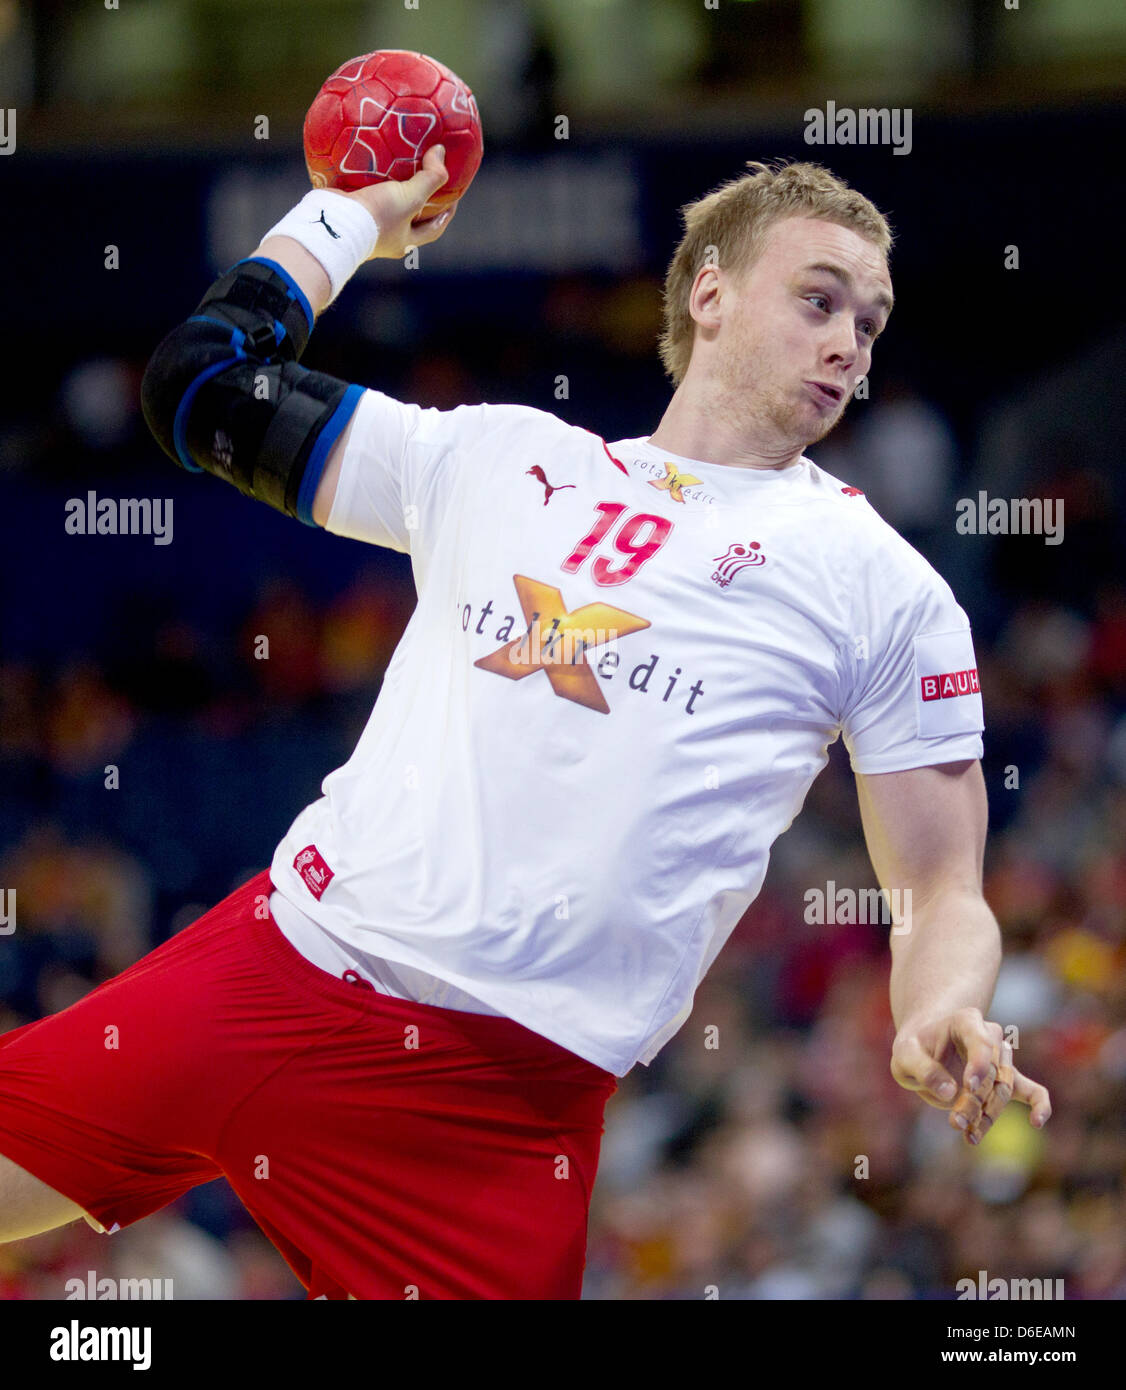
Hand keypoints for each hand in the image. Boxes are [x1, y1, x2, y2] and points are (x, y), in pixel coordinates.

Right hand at [331, 144, 457, 259]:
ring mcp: (366, 226)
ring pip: (385, 205)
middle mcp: (387, 237)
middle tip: (426, 176)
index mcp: (405, 240)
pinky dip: (366, 179)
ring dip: (391, 188)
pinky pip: (362, 193)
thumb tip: (442, 153)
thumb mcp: (409, 197)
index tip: (454, 193)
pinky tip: (368, 162)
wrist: (332, 223)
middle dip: (419, 200)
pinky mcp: (348, 211)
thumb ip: (429, 178)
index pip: (435, 228)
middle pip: (410, 218)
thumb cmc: (377, 216)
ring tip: (397, 164)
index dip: (447, 212)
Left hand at [891, 1007, 1050, 1145]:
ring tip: (969, 1136)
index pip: (981, 1040)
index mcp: (966, 1021)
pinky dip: (1039, 1105)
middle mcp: (990, 1036)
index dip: (979, 1064)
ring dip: (988, 1115)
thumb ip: (924, 1070)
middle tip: (955, 1121)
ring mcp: (1000, 1058)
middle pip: (991, 1073)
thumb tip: (949, 1092)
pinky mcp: (1006, 1080)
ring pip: (1003, 1090)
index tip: (969, 1086)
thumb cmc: (914, 1049)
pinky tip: (1037, 1122)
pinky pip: (1032, 1090)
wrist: (924, 1051)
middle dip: (974, 1100)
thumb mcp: (905, 1056)